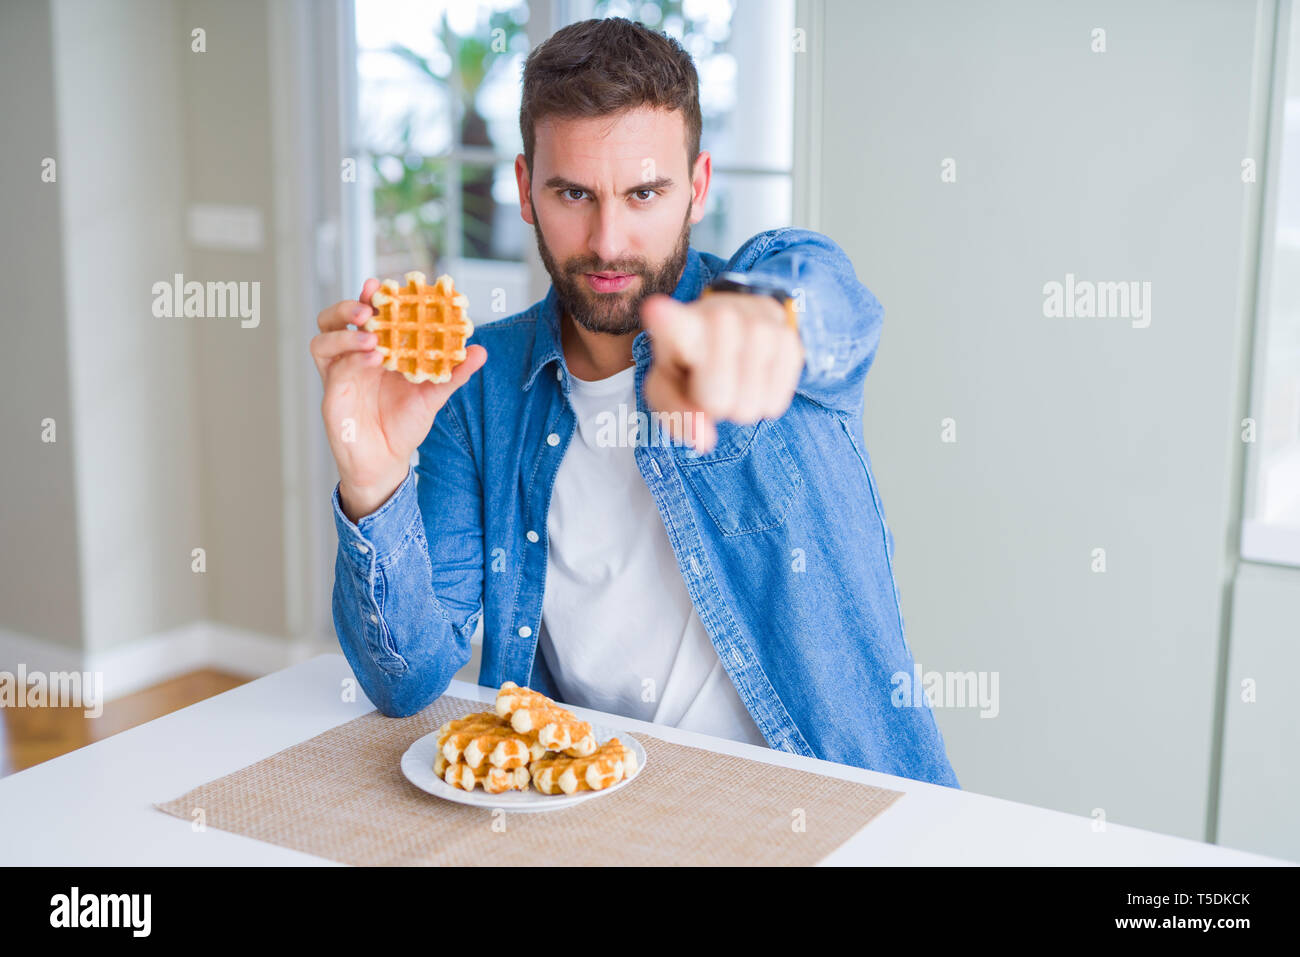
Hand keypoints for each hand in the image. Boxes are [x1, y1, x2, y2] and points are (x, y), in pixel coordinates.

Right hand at [310, 278, 486, 521]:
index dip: (373, 297)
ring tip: (371, 336)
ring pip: (323, 336)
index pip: (369, 314)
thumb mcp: (434, 396)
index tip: (387, 285)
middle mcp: (354, 355)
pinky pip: (331, 367)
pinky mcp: (332, 391)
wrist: (387, 461)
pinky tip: (371, 360)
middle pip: (336, 317)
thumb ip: (454, 373)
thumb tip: (481, 350)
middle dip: (350, 305)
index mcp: (377, 349)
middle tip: (371, 307)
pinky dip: (349, 358)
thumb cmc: (405, 425)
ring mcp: (340, 372)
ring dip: (345, 330)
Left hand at [639, 292, 802, 454]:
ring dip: (740, 406)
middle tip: (710, 384)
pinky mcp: (790, 338)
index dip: (666, 321)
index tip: (656, 310)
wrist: (734, 325)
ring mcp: (759, 324)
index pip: (672, 323)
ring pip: (748, 405)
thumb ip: (675, 415)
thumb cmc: (692, 363)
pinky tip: (756, 379)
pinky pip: (774, 403)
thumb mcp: (668, 388)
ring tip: (733, 379)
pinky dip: (764, 403)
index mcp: (677, 324)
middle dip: (713, 406)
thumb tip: (704, 441)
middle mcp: (720, 314)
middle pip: (716, 401)